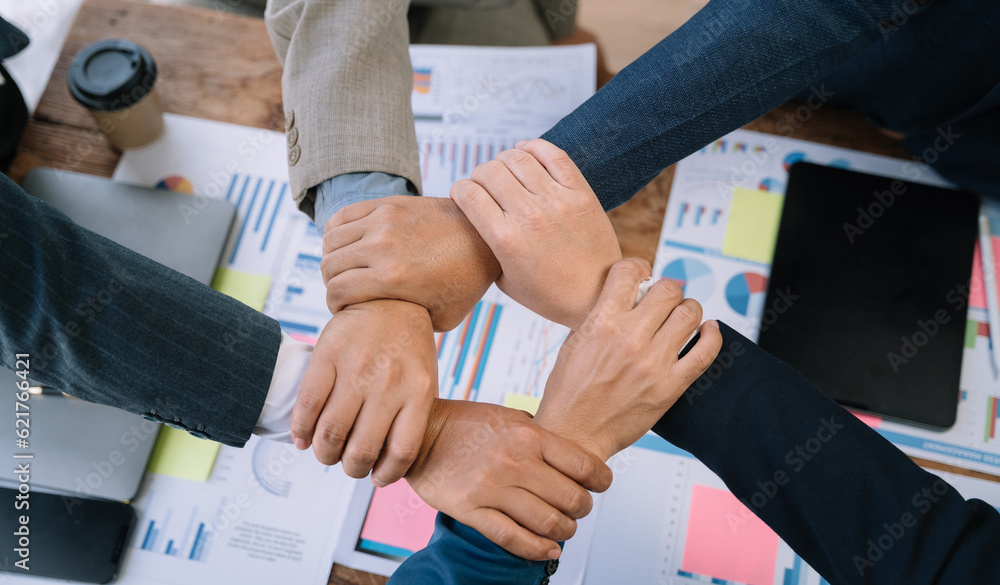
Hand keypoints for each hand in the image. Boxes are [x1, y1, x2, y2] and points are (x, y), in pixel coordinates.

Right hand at [294, 299, 436, 485]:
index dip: (385, 475)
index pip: (401, 452)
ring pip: (330, 433)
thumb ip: (408, 418)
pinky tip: (302, 437)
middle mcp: (389, 383)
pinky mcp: (328, 354)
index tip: (376, 477)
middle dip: (350, 468)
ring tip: (325, 452)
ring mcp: (357, 368)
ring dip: (324, 453)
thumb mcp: (422, 380)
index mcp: (419, 392)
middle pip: (361, 450)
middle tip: (347, 465)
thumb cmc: (408, 348)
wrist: (389, 297)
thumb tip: (382, 465)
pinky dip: (300, 429)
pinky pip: (307, 404)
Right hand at [320, 196, 500, 330]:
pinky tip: (350, 246)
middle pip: (329, 267)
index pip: (336, 292)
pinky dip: (336, 233)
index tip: (345, 310)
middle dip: (332, 284)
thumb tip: (380, 327)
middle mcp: (381, 247)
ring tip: (348, 269)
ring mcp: (383, 221)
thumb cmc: (465, 283)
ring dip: (333, 258)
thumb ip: (406, 323)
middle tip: (346, 291)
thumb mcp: (441, 319)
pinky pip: (342, 216)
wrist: (485, 239)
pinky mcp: (388, 204)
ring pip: (330, 240)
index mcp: (392, 278)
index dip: (335, 306)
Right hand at [406, 399, 612, 560]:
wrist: (419, 435)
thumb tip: (570, 456)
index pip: (583, 464)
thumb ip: (539, 435)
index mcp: (528, 435)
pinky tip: (548, 550)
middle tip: (579, 508)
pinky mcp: (472, 509)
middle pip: (571, 498)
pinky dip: (537, 549)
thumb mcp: (509, 416)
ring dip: (564, 530)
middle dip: (582, 508)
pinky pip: (513, 538)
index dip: (601, 480)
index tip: (601, 485)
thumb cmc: (464, 424)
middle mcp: (514, 461)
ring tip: (564, 529)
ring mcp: (492, 487)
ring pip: (547, 522)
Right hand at [451, 139, 621, 329]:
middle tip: (485, 186)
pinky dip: (534, 147)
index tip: (464, 196)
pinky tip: (526, 154)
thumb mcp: (505, 279)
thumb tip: (475, 217)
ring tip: (506, 173)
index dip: (459, 190)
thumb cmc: (550, 294)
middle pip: (489, 171)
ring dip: (504, 161)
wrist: (597, 296)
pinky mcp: (581, 193)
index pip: (468, 193)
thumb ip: (486, 246)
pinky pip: (553, 154)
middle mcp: (529, 215)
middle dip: (479, 175)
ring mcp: (557, 201)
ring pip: (517, 157)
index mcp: (505, 239)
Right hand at [534, 258, 722, 460]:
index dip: (640, 267)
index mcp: (601, 323)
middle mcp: (629, 339)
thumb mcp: (575, 341)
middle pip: (667, 290)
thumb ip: (602, 314)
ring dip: (689, 310)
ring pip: (690, 313)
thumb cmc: (569, 391)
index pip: (630, 272)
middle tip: (664, 301)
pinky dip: (712, 336)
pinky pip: (704, 352)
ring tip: (682, 317)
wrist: (573, 434)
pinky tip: (708, 330)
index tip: (643, 275)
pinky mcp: (669, 388)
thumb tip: (629, 295)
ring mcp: (652, 364)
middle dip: (667, 291)